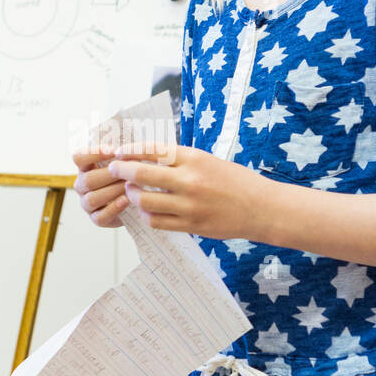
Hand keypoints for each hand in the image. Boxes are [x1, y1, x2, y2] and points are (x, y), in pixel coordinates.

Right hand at [72, 144, 129, 227]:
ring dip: (112, 191)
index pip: (79, 157)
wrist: (137, 199)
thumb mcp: (124, 162)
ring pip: (92, 199)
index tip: (113, 150)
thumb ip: (122, 154)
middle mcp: (82, 185)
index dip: (93, 153)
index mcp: (85, 168)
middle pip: (88, 180)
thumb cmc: (129, 175)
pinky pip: (100, 217)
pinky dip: (113, 208)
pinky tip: (126, 200)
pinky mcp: (96, 218)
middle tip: (127, 172)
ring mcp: (87, 203)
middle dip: (109, 175)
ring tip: (129, 186)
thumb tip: (130, 147)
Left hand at [106, 141, 265, 238]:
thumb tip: (148, 156)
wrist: (262, 208)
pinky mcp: (191, 226)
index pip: (152, 150)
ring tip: (132, 192)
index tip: (118, 152)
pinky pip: (157, 222)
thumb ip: (181, 160)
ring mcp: (189, 206)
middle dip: (121, 171)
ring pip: (145, 201)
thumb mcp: (209, 160)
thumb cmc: (236, 181)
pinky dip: (147, 215)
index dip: (130, 150)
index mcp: (194, 159)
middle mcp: (190, 181)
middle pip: (141, 174)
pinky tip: (148, 210)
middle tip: (113, 170)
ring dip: (133, 196)